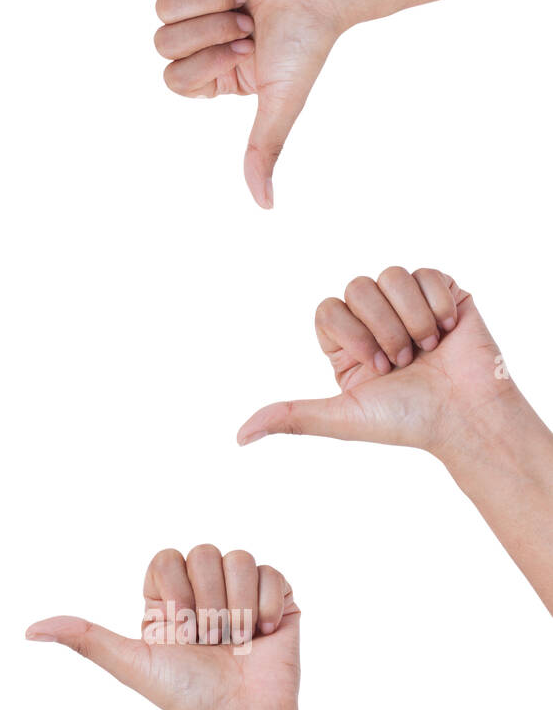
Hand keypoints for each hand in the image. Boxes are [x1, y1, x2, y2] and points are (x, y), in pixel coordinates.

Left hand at [27, 546, 299, 709]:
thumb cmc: (184, 694)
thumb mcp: (129, 661)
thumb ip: (84, 638)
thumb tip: (29, 631)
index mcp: (167, 594)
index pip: (167, 556)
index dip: (174, 591)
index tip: (177, 629)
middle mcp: (204, 587)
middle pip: (204, 552)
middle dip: (207, 603)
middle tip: (209, 642)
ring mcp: (242, 590)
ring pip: (238, 559)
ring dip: (237, 607)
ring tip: (235, 642)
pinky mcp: (279, 599)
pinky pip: (273, 573)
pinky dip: (267, 607)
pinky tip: (261, 635)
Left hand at [155, 0, 347, 208]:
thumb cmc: (305, 42)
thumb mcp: (280, 103)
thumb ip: (263, 150)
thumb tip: (265, 206)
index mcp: (208, 74)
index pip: (172, 78)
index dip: (206, 62)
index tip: (245, 49)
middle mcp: (196, 40)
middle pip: (163, 43)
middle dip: (209, 30)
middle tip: (247, 23)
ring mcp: (194, 1)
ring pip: (163, 7)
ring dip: (209, 1)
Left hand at [237, 267, 514, 455]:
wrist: (468, 416)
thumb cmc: (405, 420)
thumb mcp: (340, 418)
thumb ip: (290, 417)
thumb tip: (240, 436)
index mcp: (345, 344)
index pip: (328, 308)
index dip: (352, 333)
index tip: (377, 368)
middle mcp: (374, 320)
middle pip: (357, 287)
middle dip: (383, 328)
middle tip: (404, 362)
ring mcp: (409, 305)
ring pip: (391, 275)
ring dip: (412, 318)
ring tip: (428, 349)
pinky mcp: (445, 294)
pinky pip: (428, 274)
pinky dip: (439, 307)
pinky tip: (448, 334)